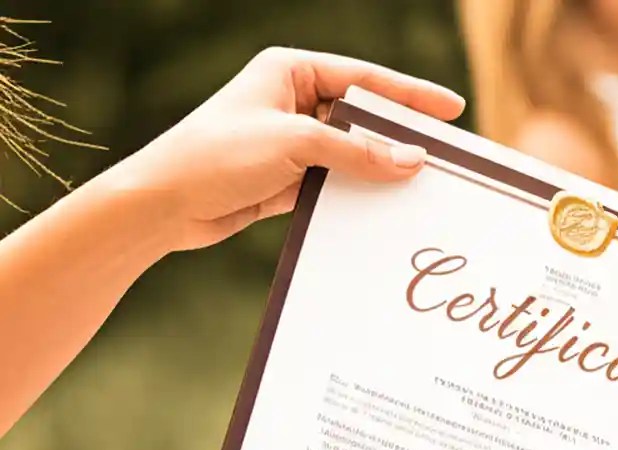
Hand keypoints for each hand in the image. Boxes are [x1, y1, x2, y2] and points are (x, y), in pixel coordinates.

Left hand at [108, 47, 464, 251]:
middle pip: (362, 116)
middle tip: (446, 152)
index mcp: (289, 70)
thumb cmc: (215, 156)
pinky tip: (387, 206)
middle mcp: (292, 101)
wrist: (162, 204)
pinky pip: (337, 182)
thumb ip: (358, 151)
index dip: (411, 95)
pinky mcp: (287, 178)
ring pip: (352, 152)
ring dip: (380, 169)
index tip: (452, 108)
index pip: (364, 79)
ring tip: (423, 185)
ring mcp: (291, 142)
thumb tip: (414, 160)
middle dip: (400, 136)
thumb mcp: (295, 145)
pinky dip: (359, 193)